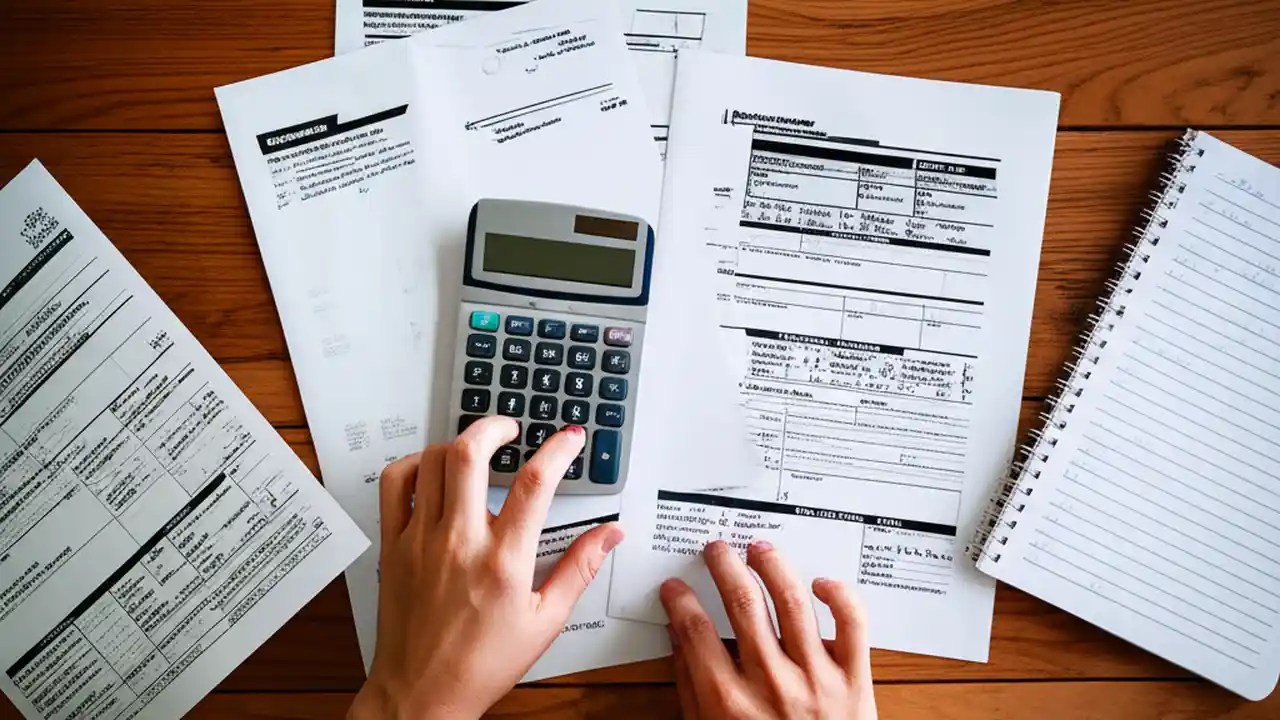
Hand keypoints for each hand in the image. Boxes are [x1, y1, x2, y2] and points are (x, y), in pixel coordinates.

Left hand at [348, 417, 623, 719]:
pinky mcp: (394, 546)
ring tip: (478, 449)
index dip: (558, 449)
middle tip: (512, 428)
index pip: (535, 483)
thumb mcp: (545, 620)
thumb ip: (579, 568)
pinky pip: (395, 484)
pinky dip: (415, 464)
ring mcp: (421, 541)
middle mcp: (459, 543)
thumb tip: (608, 535)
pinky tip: (433, 469)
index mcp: (503, 562)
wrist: (421, 695)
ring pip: (434, 461)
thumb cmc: (480, 664)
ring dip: (460, 443)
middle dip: (496, 426)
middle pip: (471, 454)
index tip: (568, 439)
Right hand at [661, 540, 875, 719]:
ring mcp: (816, 680)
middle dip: (724, 566)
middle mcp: (771, 684)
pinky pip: (852, 624)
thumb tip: (678, 638)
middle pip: (742, 604)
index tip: (677, 588)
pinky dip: (839, 595)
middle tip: (717, 550)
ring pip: (792, 601)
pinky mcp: (854, 680)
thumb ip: (691, 687)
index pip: (696, 630)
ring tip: (760, 548)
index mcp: (729, 702)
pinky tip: (820, 582)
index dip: (681, 600)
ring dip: (771, 565)